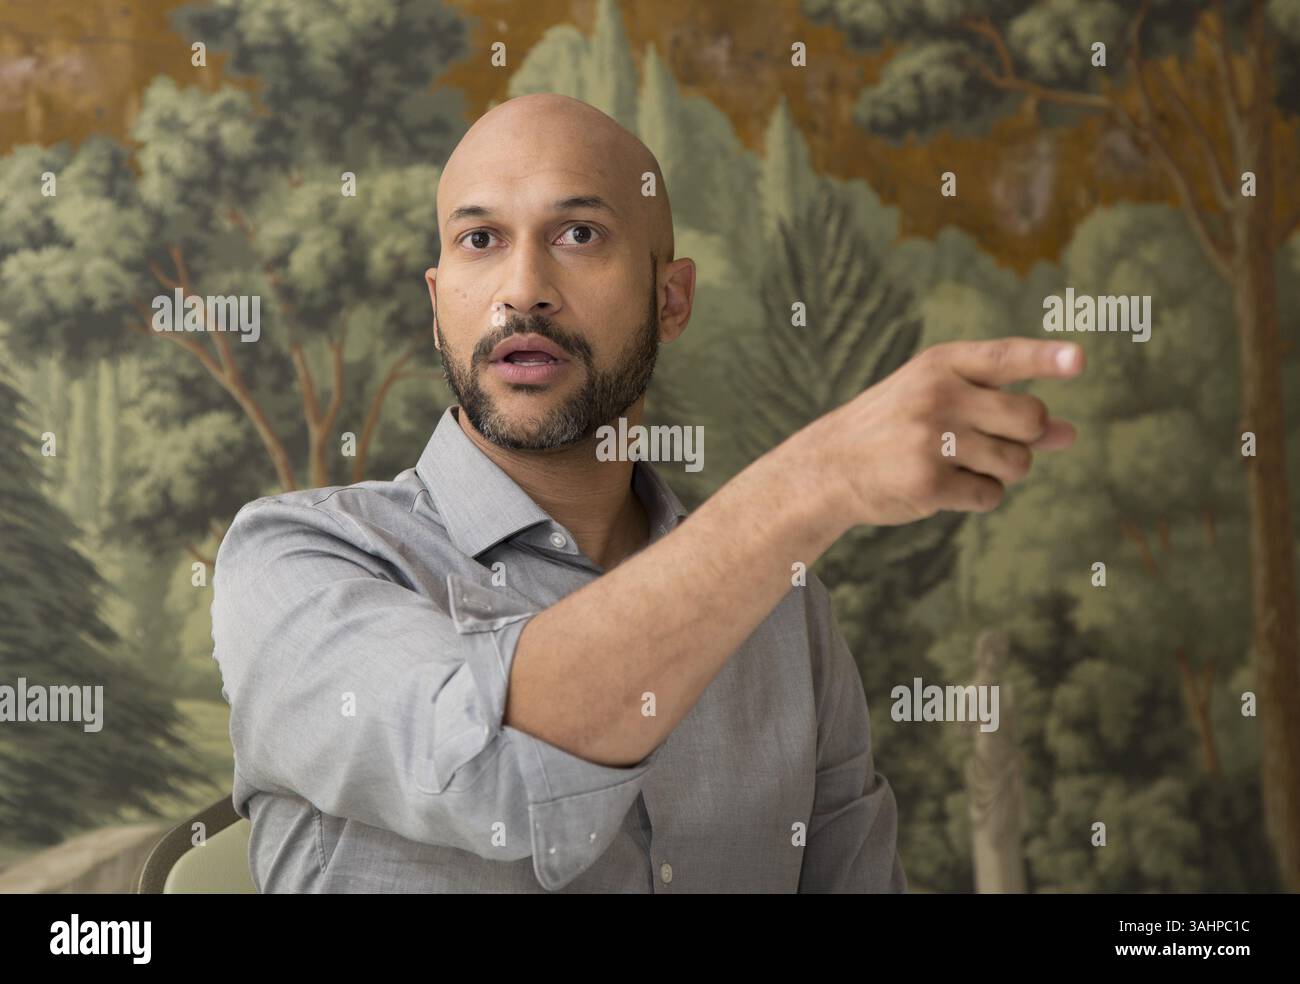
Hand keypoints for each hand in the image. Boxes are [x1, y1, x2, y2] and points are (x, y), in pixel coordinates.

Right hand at [795, 338, 1084, 526]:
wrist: (830, 466)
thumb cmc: (897, 429)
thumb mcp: (944, 404)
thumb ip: (1004, 411)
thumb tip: (1069, 433)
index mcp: (940, 365)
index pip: (1004, 357)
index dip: (1045, 358)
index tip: (1080, 360)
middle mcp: (936, 396)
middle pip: (1029, 418)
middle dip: (1028, 437)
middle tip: (998, 442)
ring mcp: (930, 439)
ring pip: (1017, 462)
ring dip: (1004, 472)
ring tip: (965, 465)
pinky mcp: (927, 482)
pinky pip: (989, 495)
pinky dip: (978, 496)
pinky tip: (946, 487)